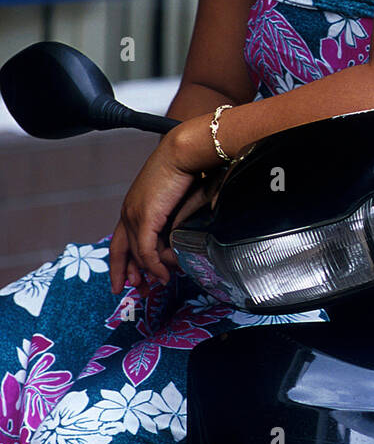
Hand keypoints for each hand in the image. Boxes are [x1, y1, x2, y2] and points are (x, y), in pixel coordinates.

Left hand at [109, 129, 200, 293]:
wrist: (183, 154)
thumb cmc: (184, 169)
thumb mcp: (173, 198)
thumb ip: (170, 218)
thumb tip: (177, 235)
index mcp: (132, 206)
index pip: (121, 239)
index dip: (123, 261)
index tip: (129, 277)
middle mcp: (128, 211)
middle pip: (120, 250)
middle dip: (125, 273)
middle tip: (134, 290)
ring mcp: (134, 215)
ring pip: (137, 253)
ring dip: (149, 271)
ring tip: (160, 283)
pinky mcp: (145, 219)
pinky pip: (146, 250)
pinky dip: (154, 265)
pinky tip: (163, 274)